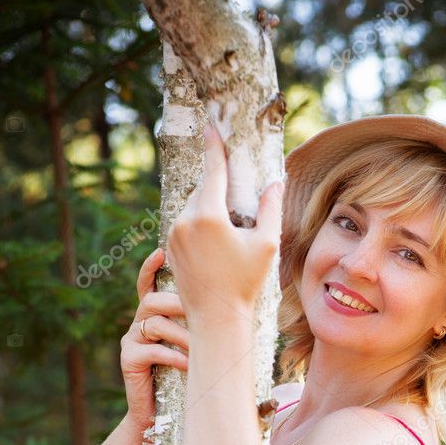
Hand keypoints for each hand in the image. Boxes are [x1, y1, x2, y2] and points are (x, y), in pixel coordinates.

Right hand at [120, 247, 189, 430]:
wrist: (160, 414)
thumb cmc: (183, 378)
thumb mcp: (192, 347)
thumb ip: (198, 326)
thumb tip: (229, 305)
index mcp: (152, 316)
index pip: (147, 285)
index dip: (150, 268)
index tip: (161, 251)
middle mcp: (138, 323)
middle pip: (153, 301)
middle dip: (178, 304)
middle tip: (201, 312)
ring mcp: (131, 340)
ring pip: (155, 324)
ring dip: (183, 335)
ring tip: (201, 348)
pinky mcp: (129, 360)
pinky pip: (152, 350)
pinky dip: (174, 357)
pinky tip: (190, 366)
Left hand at [166, 122, 284, 327]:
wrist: (215, 317)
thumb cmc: (244, 283)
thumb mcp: (266, 245)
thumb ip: (271, 209)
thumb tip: (275, 182)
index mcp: (209, 215)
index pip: (213, 171)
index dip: (215, 147)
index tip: (211, 127)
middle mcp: (186, 220)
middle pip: (203, 189)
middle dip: (218, 188)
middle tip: (236, 201)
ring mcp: (174, 233)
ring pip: (193, 206)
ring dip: (209, 208)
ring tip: (228, 232)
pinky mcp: (169, 246)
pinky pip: (185, 223)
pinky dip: (199, 223)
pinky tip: (214, 243)